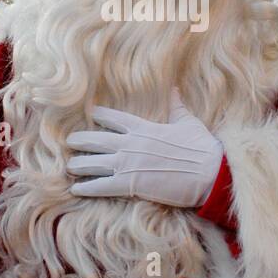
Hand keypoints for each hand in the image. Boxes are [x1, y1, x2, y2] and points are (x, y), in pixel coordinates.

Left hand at [66, 89, 223, 208]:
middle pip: (97, 140)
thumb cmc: (201, 147)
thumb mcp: (187, 122)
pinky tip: (76, 189)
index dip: (101, 116)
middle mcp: (131, 144)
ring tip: (69, 167)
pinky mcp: (130, 184)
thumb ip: (177, 106)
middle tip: (70, 141)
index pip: (115, 119)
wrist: (207, 172)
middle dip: (81, 141)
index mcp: (144, 128)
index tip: (92, 114)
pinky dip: (87, 188)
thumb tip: (175, 89)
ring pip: (94, 163)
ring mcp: (128, 164)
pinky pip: (101, 185)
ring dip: (79, 164)